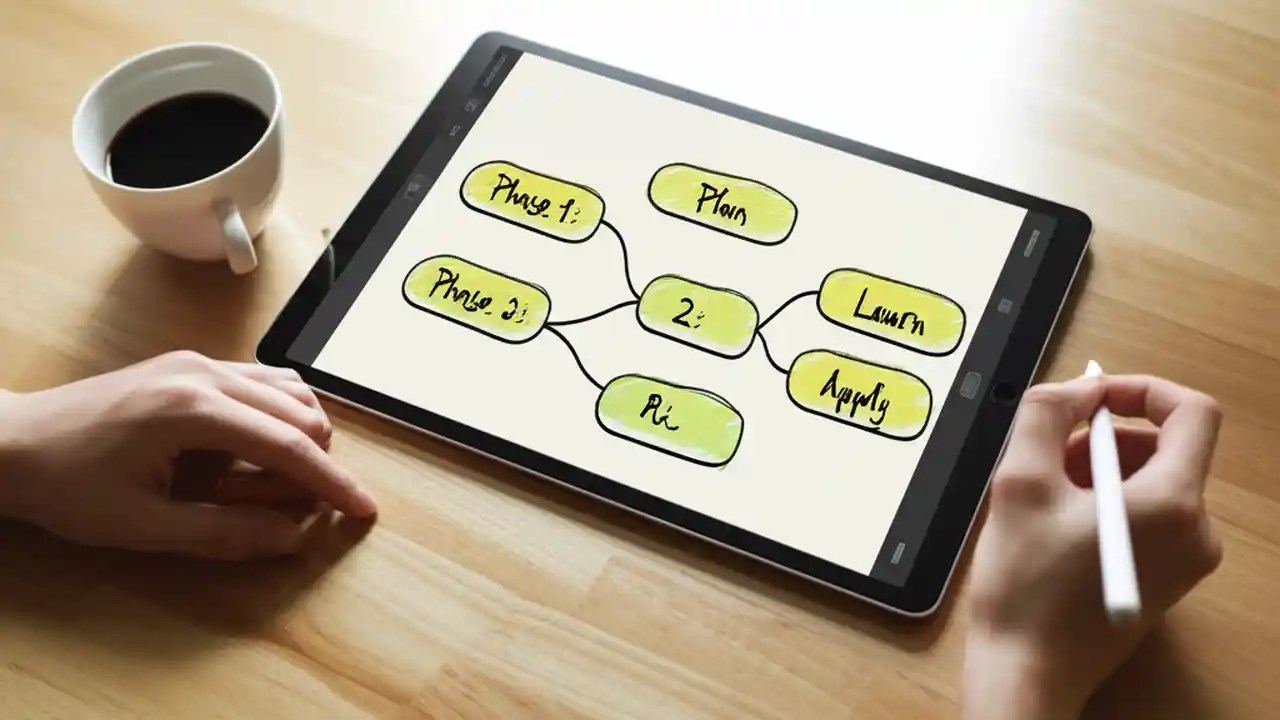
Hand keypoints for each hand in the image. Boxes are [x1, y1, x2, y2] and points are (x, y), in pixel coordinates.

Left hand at [0, 351, 375, 559]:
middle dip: (310, 466)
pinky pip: (263, 383)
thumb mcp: (143, 527)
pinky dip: (277, 418)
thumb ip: (224, 534)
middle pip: (299, 413)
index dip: (331, 483)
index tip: (363, 510)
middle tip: (278, 512)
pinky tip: (248, 453)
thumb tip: (291, 538)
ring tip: (258, 485)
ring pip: (289, 391)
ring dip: (297, 438)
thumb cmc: (68, 486)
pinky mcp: (192, 364)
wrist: (11, 444)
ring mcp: (199, 362)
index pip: (288, 445)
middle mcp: (204, 373)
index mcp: (193, 409)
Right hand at [962, 374, 1222, 718]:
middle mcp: (1196, 531)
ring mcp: (1187, 559)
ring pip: (1152, 481)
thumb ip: (1047, 414)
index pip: (1191, 413)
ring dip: (1098, 470)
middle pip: (1165, 447)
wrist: (1027, 670)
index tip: (1089, 398)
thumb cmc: (1025, 586)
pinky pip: (1149, 515)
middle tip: (1047, 457)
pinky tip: (1057, 526)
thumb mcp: (1020, 483)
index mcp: (1173, 503)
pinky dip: (1106, 502)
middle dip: (1103, 437)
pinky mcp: (1169, 578)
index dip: (1140, 389)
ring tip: (1045, 497)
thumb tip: (1078, 388)